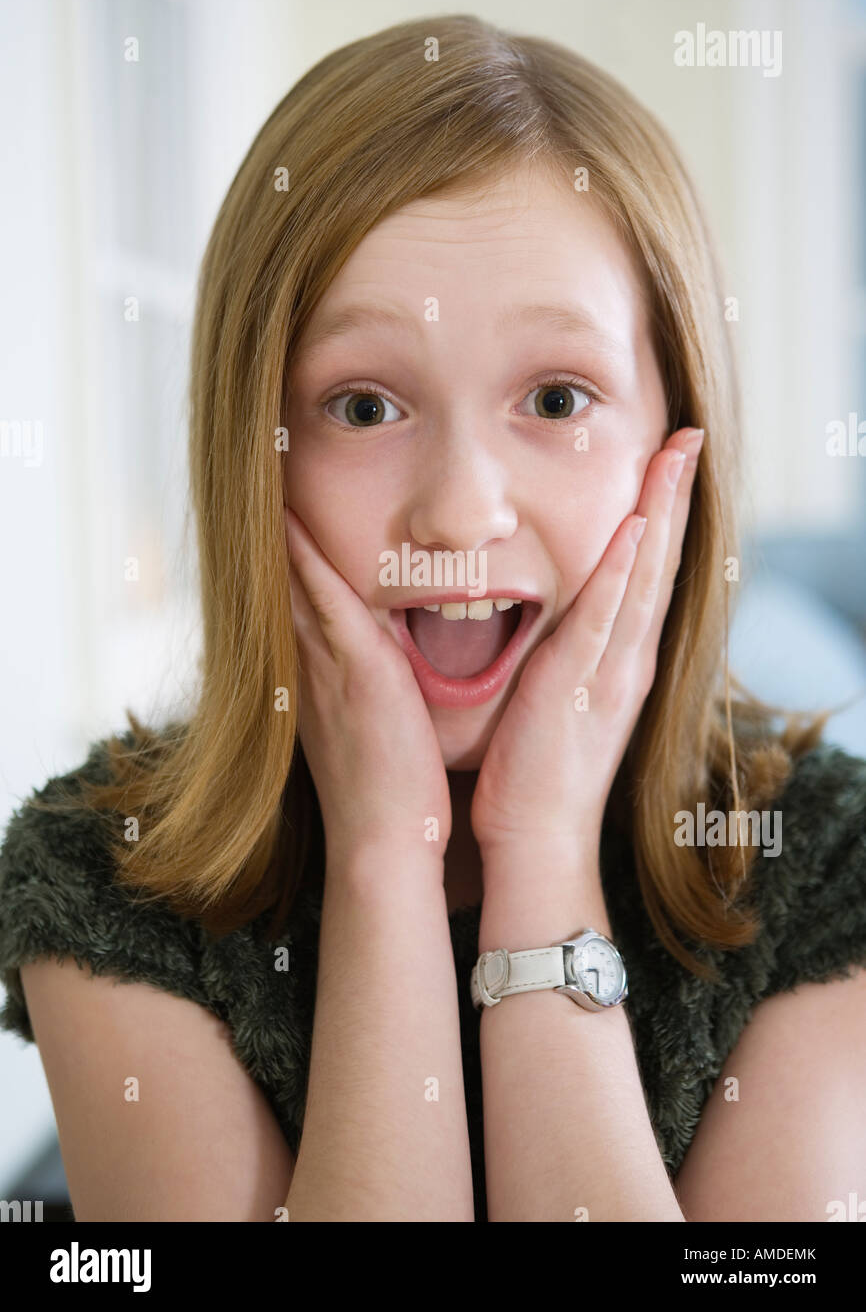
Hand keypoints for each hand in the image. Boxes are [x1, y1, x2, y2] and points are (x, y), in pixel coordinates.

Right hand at [284, 508, 451, 873]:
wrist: (386, 841)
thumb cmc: (389, 791)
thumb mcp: (367, 729)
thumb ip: (363, 690)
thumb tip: (376, 665)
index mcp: (312, 674)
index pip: (291, 599)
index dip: (281, 552)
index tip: (275, 507)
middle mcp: (308, 663)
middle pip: (279, 580)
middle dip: (269, 528)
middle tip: (257, 473)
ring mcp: (326, 665)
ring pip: (296, 580)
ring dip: (281, 529)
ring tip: (267, 474)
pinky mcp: (356, 669)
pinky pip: (327, 598)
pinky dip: (309, 557)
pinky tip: (294, 517)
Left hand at [471, 428, 704, 873]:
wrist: (536, 841)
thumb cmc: (532, 774)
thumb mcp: (554, 700)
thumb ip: (561, 655)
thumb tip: (548, 619)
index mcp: (619, 659)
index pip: (646, 572)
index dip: (660, 515)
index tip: (667, 461)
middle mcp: (627, 658)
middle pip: (659, 561)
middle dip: (674, 495)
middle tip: (688, 435)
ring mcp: (611, 671)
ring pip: (645, 577)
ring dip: (661, 512)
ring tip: (676, 455)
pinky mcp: (581, 687)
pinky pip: (607, 619)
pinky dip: (625, 572)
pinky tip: (635, 528)